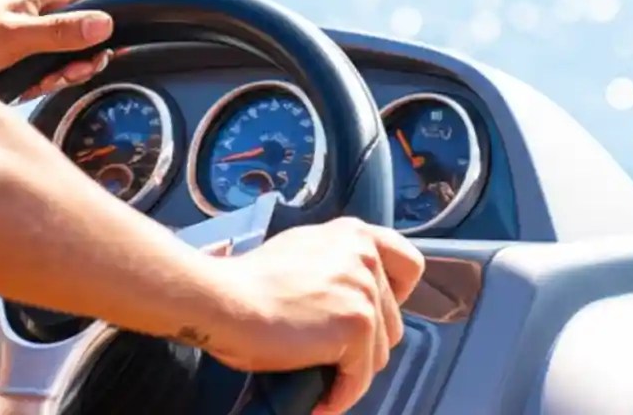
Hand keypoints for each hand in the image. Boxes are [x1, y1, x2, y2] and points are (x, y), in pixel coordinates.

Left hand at [0, 0, 114, 99]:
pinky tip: (25, 86)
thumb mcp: (18, 36)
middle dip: (79, 58)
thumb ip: (62, 32)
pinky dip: (39, 78)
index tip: (106, 49)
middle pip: (83, 31)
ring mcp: (28, 26)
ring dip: (58, 72)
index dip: (108, 22)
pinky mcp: (16, 47)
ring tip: (40, 82)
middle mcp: (39, 5)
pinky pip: (43, 63)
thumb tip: (105, 25)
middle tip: (66, 73)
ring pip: (64, 51)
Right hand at [205, 218, 425, 414]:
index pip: (408, 264)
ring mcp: (365, 290)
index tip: (372, 313)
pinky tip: (320, 399)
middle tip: (331, 355)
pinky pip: (360, 377)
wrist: (224, 300)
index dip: (395, 295)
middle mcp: (365, 256)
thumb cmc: (246, 283)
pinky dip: (341, 394)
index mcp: (353, 234)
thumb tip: (343, 296)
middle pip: (392, 319)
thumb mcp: (301, 252)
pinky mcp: (358, 324)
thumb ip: (334, 264)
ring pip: (379, 353)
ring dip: (351, 370)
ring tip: (320, 377)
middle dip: (365, 344)